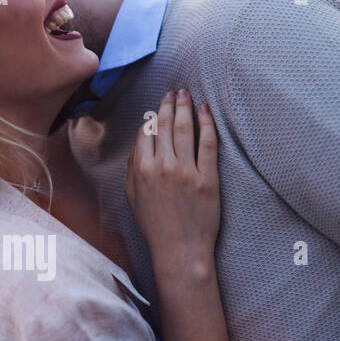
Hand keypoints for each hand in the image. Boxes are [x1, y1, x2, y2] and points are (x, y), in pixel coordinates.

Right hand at [125, 90, 220, 279]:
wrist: (179, 249)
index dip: (152, 117)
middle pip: (164, 126)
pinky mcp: (207, 178)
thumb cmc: (155, 225)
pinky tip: (205, 111)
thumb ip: (132, 168)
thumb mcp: (133, 197)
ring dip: (185, 107)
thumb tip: (139, 142)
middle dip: (169, 104)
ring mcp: (186, 171)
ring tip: (187, 95)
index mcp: (141, 170)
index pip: (146, 133)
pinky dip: (206, 124)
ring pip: (185, 129)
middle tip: (174, 92)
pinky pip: (208, 143)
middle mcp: (162, 167)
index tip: (158, 106)